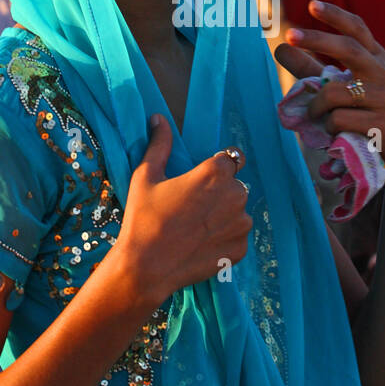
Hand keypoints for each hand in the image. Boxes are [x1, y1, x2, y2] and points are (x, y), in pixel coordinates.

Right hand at [111, 114, 252, 303]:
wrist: (146, 267)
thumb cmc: (143, 218)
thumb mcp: (146, 176)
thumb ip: (160, 144)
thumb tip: (159, 118)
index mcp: (216, 172)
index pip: (231, 158)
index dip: (216, 168)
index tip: (201, 181)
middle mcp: (236, 194)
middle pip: (234, 186)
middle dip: (219, 193)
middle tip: (190, 208)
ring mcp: (241, 224)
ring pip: (237, 212)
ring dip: (223, 216)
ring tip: (194, 228)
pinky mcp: (241, 248)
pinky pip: (236, 236)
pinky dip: (224, 239)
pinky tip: (200, 244)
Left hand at [275, 0, 384, 172]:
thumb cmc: (369, 111)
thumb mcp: (344, 86)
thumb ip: (311, 69)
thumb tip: (279, 48)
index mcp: (375, 59)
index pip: (357, 29)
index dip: (335, 16)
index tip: (312, 4)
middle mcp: (383, 73)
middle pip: (349, 48)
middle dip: (317, 40)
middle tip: (290, 35)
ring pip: (335, 93)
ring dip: (315, 107)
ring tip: (315, 117)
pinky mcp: (383, 124)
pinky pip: (340, 120)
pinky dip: (329, 127)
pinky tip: (336, 133)